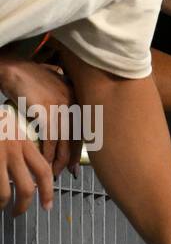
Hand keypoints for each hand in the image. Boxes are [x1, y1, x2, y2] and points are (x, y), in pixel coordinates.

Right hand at [0, 56, 78, 175]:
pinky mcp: (47, 113)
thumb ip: (63, 100)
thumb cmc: (32, 78)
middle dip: (73, 157)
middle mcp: (74, 102)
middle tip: (70, 172)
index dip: (80, 146)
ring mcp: (62, 108)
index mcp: (78, 97)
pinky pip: (51, 139)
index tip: (77, 161)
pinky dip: (49, 154)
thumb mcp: (55, 87)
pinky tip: (45, 164)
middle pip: (77, 136)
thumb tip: (64, 114)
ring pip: (65, 141)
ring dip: (60, 159)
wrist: (15, 70)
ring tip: (55, 172)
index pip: (83, 127)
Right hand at [0, 106, 54, 213]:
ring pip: (5, 193)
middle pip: (27, 188)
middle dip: (23, 205)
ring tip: (0, 206)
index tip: (47, 205)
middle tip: (18, 213)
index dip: (48, 191)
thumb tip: (30, 174)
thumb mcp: (11, 132)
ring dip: (2, 204)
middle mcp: (13, 150)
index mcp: (24, 143)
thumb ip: (21, 150)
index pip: (43, 171)